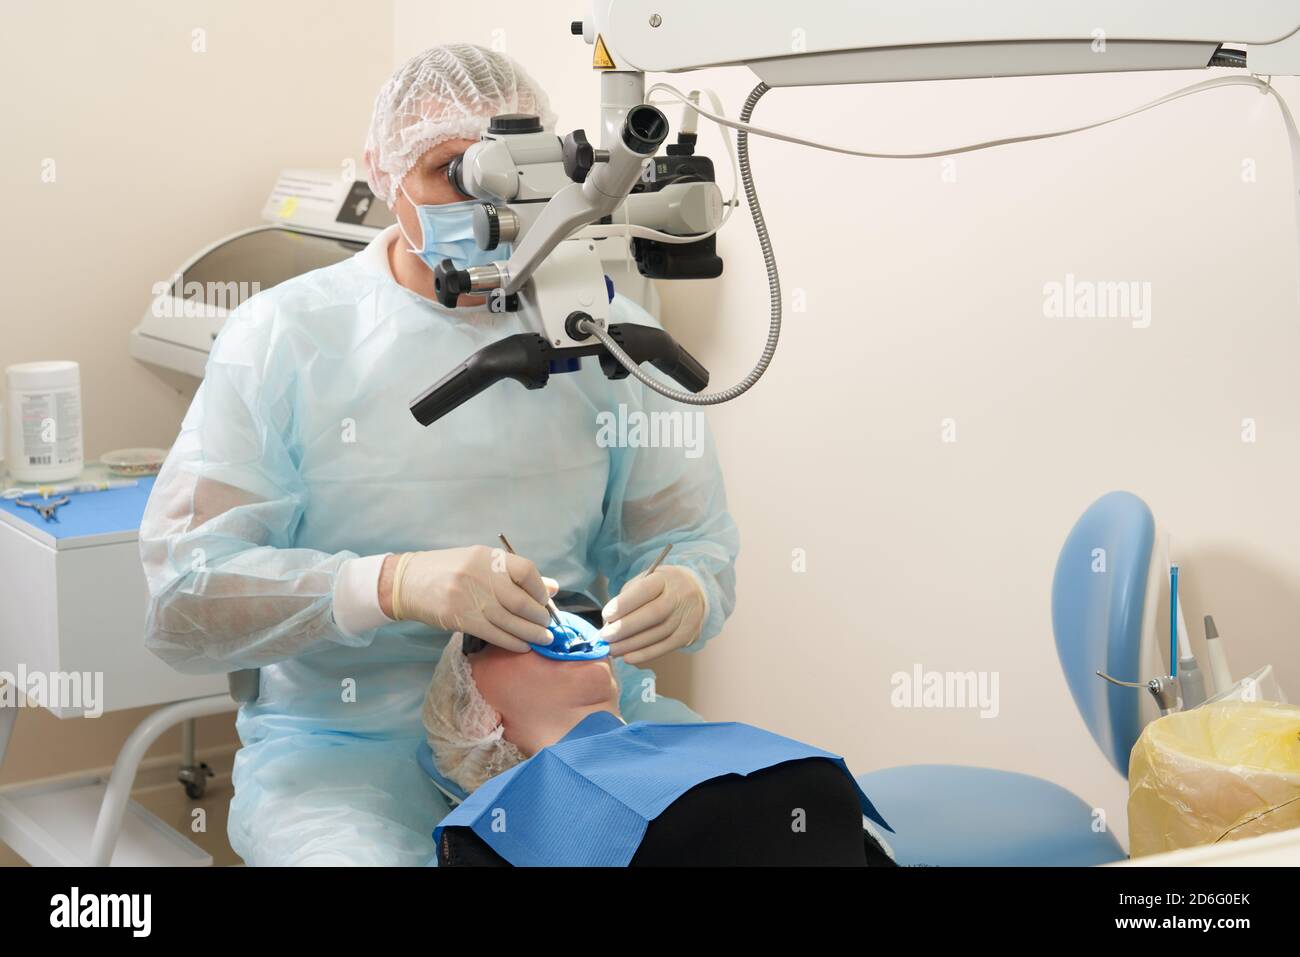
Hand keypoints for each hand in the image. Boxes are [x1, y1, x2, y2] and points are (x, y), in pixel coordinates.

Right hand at [381, 546, 557, 651]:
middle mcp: (481, 576)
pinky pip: (494, 634)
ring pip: (510, 621)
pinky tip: (523, 645)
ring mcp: (470, 598)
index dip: (540, 588)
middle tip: (547, 624)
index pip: (526, 571)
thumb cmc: (449, 570)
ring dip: (531, 633)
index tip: (545, 600)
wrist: (408, 581)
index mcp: (488, 557)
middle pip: (521, 601)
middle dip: (539, 616)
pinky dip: (512, 642)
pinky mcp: (461, 619)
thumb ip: (515, 574)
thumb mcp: (480, 562)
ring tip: (543, 638)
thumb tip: (551, 588)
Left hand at [600, 565, 705, 664]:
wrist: (695, 592)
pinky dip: (644, 654)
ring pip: (658, 633)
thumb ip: (627, 598)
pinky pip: (665, 647)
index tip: (606, 615)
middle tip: (605, 637)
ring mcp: (687, 617)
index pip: (644, 590)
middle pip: (653, 614)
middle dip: (625, 628)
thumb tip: (609, 623)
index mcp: (666, 578)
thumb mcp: (644, 581)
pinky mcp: (688, 635)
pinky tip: (628, 657)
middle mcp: (680, 596)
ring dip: (631, 645)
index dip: (624, 604)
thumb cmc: (661, 587)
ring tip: (611, 649)